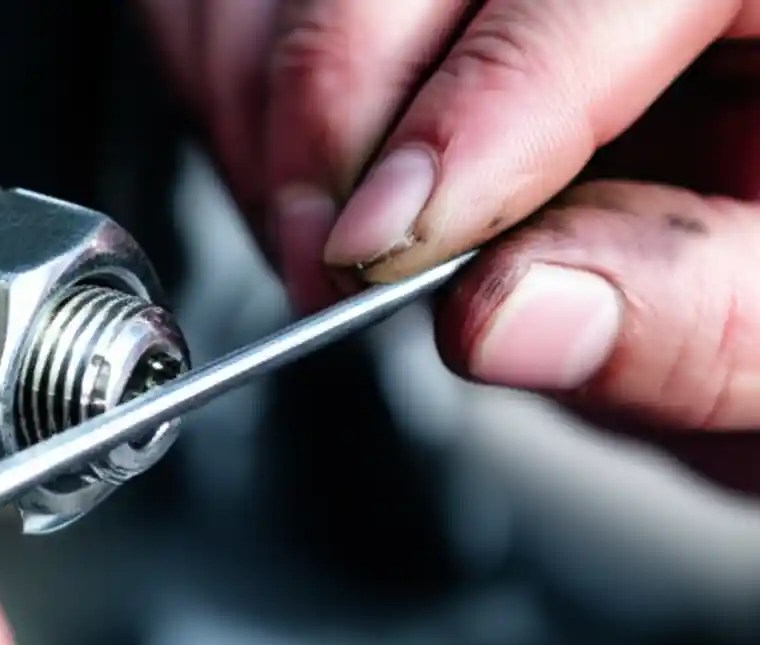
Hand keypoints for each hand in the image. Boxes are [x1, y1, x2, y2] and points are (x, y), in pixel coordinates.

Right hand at [142, 2, 759, 493]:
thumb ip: (697, 320)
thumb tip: (509, 312)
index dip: (476, 101)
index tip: (383, 242)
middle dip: (331, 101)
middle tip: (326, 256)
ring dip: (269, 100)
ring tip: (317, 233)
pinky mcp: (432, 2)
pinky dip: (240, 80)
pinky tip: (302, 176)